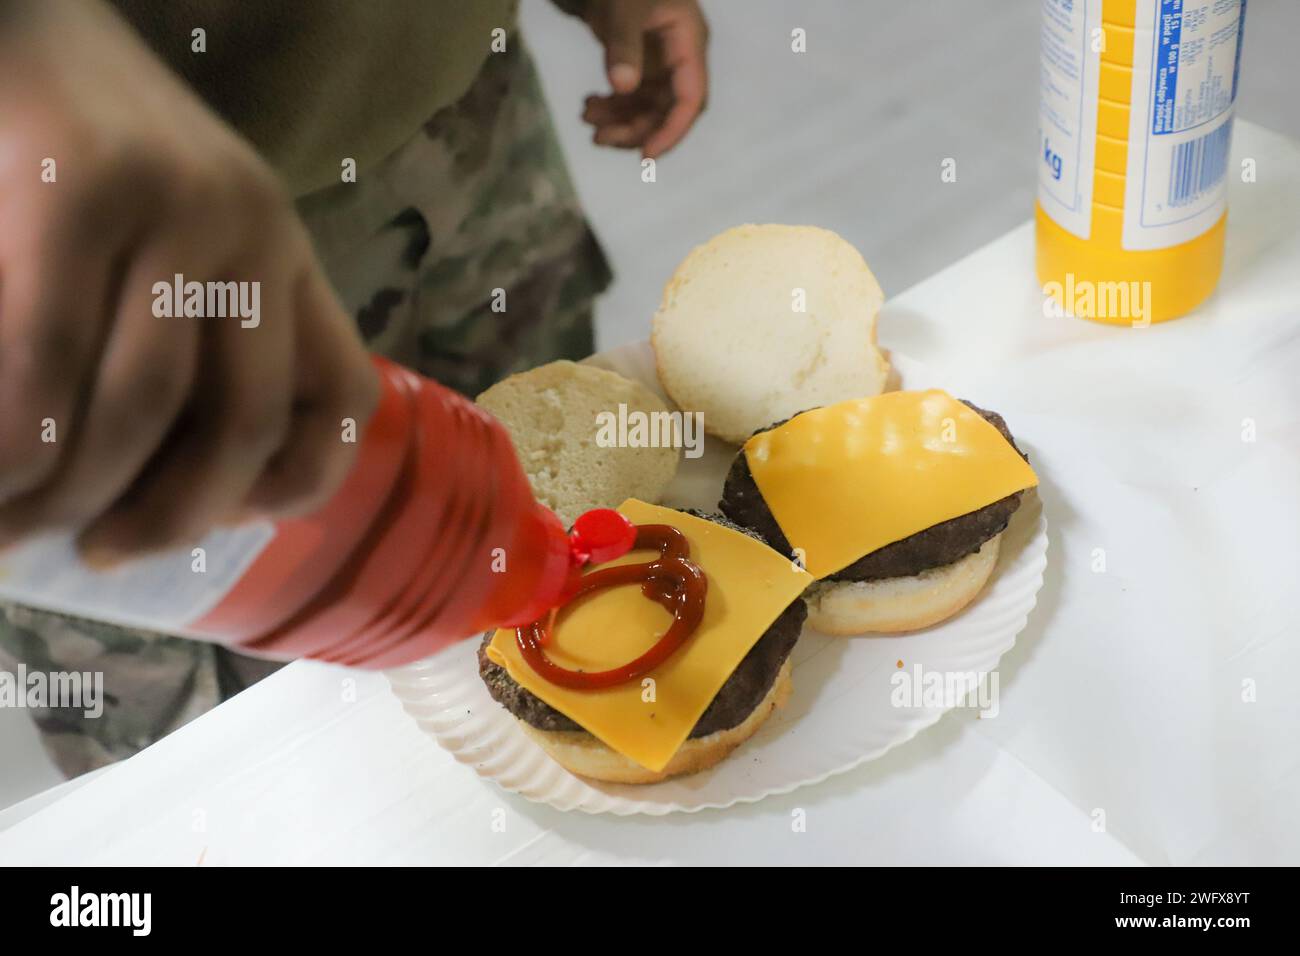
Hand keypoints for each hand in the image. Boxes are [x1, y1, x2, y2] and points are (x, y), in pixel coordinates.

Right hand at [0, 0, 378, 563]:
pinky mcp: (80, 194)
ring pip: (145, 408)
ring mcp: (176, 211)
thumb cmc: (88, 150)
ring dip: (76, 496)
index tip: (231, 520)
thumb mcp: (179, 241)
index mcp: (287, 255)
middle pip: (246, 422)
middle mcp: (256, 233)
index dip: (300, 482)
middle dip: (171, 517)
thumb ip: (191, 335)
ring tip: (17, 532)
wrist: (19, 16)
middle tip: (103, 557)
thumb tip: (151, 478)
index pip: (342, 395)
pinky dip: (15, 443)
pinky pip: (49, 359)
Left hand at [579, 0, 708, 157]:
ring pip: (647, 109)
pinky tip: (588, 106)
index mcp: (689, 43)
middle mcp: (680, 57)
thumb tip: (622, 87)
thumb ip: (623, 45)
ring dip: (619, 121)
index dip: (672, 131)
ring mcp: (661, 62)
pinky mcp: (642, 63)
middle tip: (598, 138)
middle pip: (666, 111)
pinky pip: (632, 98)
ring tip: (587, 117)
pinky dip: (611, 107)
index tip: (645, 155)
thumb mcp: (623, 6)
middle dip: (635, 129)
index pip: (691, 99)